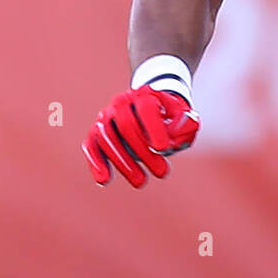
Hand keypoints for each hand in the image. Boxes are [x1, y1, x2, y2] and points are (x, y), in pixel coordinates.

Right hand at [82, 87, 198, 187]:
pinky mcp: (96, 132)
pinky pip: (91, 146)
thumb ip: (186, 124)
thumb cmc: (171, 117)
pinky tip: (104, 180)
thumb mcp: (185, 117)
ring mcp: (106, 117)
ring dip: (123, 162)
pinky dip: (95, 162)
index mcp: (145, 95)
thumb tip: (173, 138)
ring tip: (141, 182)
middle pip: (126, 126)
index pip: (146, 109)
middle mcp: (121, 103)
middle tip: (162, 172)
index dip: (153, 128)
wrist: (154, 109)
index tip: (163, 149)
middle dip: (143, 152)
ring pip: (107, 137)